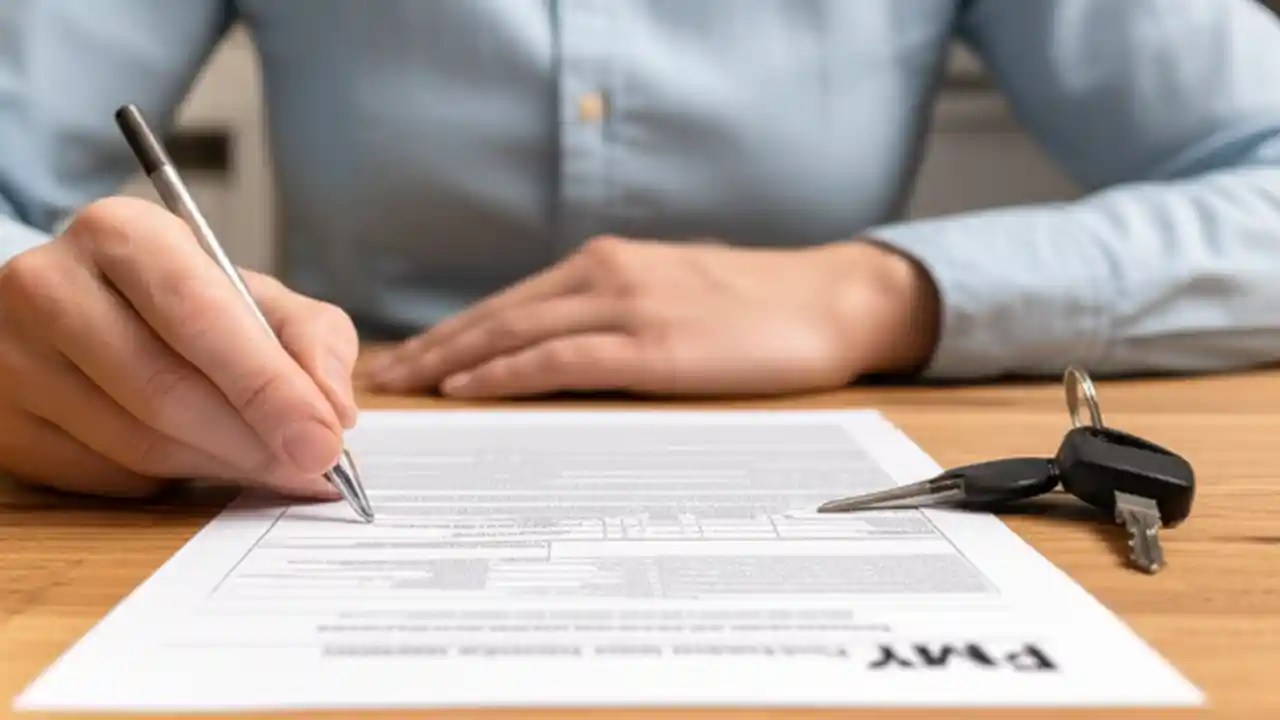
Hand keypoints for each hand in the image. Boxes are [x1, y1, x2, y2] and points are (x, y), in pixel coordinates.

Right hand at [0, 197, 358, 497]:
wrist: (82, 312)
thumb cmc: (186, 304)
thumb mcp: (258, 297)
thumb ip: (313, 340)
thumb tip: (335, 411)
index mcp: (121, 233)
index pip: (201, 317)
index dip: (269, 388)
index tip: (325, 441)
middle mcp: (49, 285)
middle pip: (166, 389)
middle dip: (254, 440)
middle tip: (312, 468)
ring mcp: (10, 356)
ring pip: (137, 442)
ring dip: (222, 466)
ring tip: (269, 463)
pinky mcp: (2, 422)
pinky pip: (106, 476)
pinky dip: (171, 480)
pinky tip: (202, 461)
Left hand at [363, 236, 938, 397]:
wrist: (829, 301)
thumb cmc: (756, 306)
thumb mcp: (672, 293)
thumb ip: (616, 311)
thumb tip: (566, 348)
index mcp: (606, 262)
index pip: (508, 301)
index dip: (452, 331)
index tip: (409, 357)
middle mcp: (605, 275)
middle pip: (496, 315)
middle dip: (432, 348)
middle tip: (384, 378)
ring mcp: (627, 308)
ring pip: (513, 332)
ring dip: (450, 361)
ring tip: (404, 388)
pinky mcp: (652, 347)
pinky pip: (559, 358)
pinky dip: (505, 371)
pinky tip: (468, 387)